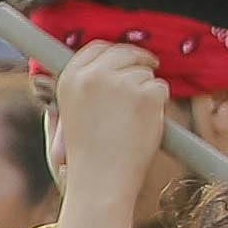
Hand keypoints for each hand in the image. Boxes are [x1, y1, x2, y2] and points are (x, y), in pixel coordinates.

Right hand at [44, 37, 169, 210]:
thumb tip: (96, 68)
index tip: (124, 60)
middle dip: (138, 62)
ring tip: (132, 118)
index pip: (96, 47)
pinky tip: (143, 123)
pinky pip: (161, 88)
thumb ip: (79, 88)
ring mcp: (121, 83)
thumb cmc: (84, 154)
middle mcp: (93, 75)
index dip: (113, 53)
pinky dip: (158, 105)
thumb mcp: (66, 115)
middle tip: (146, 74)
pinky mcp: (146, 95)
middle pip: (125, 52)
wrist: (100, 180)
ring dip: (146, 89)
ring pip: (145, 71)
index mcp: (70, 78)